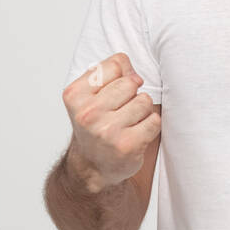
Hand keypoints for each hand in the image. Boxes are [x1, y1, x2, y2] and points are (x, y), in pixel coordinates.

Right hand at [61, 52, 160, 193]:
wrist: (93, 166)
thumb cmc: (97, 124)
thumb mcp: (91, 94)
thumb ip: (112, 72)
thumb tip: (135, 74)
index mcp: (75, 95)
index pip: (116, 64)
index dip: (121, 76)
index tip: (112, 92)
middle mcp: (88, 113)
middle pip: (131, 82)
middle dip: (132, 94)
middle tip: (120, 111)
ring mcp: (107, 131)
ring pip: (144, 100)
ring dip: (142, 111)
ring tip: (127, 123)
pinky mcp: (127, 145)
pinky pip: (154, 120)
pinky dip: (150, 125)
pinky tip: (136, 134)